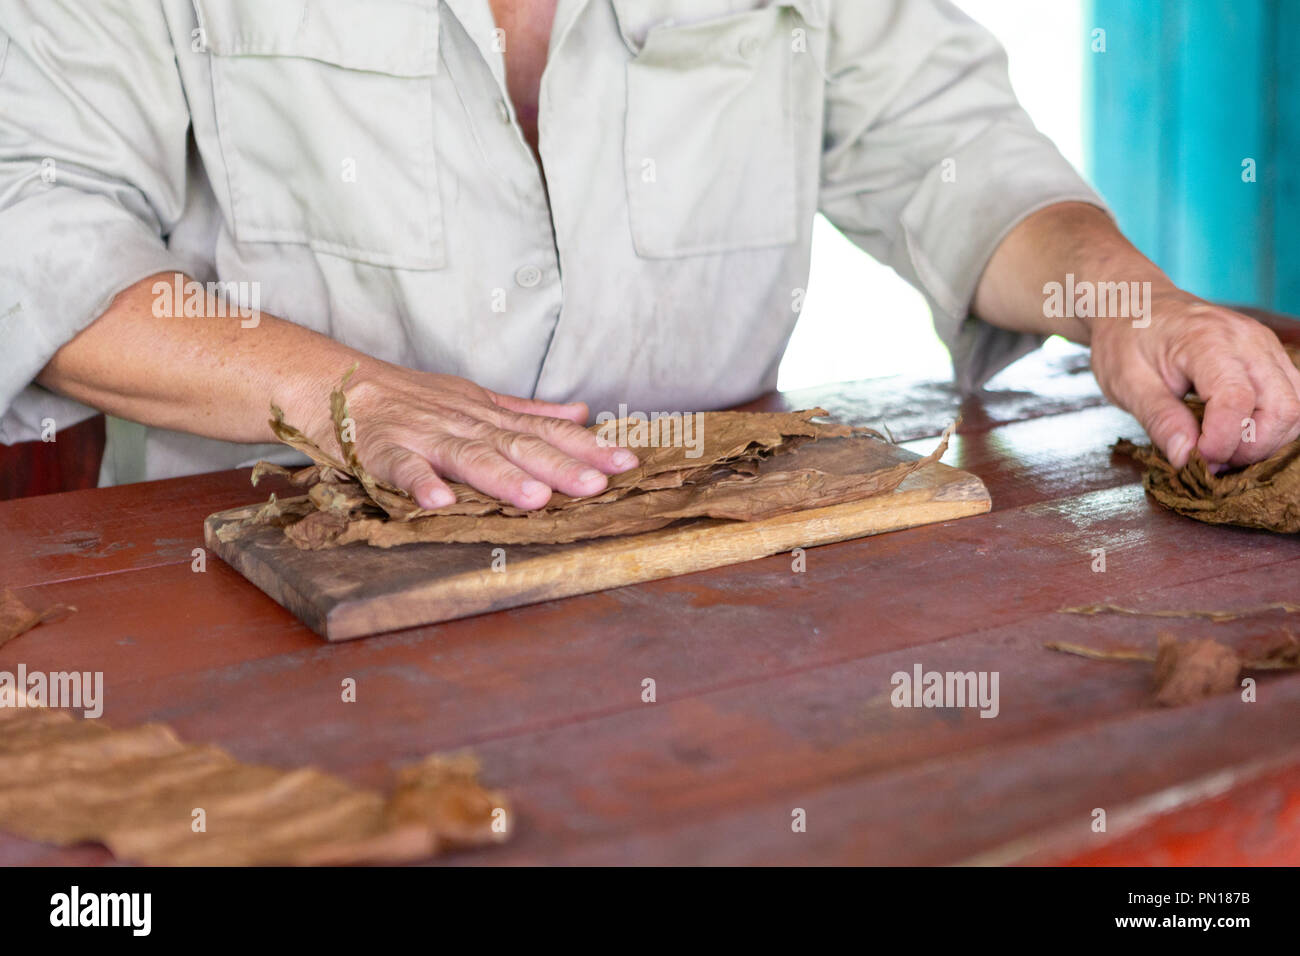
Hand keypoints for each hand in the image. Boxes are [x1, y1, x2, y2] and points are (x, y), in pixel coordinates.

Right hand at [290, 363, 637, 510]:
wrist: (336, 385)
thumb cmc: (411, 399)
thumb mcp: (477, 399)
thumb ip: (530, 411)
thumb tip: (583, 411)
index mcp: (489, 416)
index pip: (547, 431)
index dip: (587, 446)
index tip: (627, 462)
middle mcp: (464, 424)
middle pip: (518, 446)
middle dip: (560, 465)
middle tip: (597, 484)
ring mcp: (425, 437)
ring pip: (468, 457)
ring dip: (501, 478)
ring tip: (535, 498)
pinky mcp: (384, 451)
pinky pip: (403, 469)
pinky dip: (420, 485)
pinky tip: (440, 503)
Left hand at [1089, 289, 1299, 468]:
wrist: (1135, 306)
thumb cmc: (1126, 341)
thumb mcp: (1127, 384)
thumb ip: (1160, 420)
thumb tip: (1186, 458)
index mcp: (1207, 340)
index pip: (1237, 399)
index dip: (1221, 441)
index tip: (1196, 459)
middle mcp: (1248, 340)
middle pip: (1283, 407)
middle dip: (1251, 447)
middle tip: (1210, 460)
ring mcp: (1265, 347)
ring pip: (1297, 406)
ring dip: (1267, 440)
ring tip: (1222, 449)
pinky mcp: (1270, 358)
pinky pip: (1292, 399)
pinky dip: (1272, 426)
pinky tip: (1237, 434)